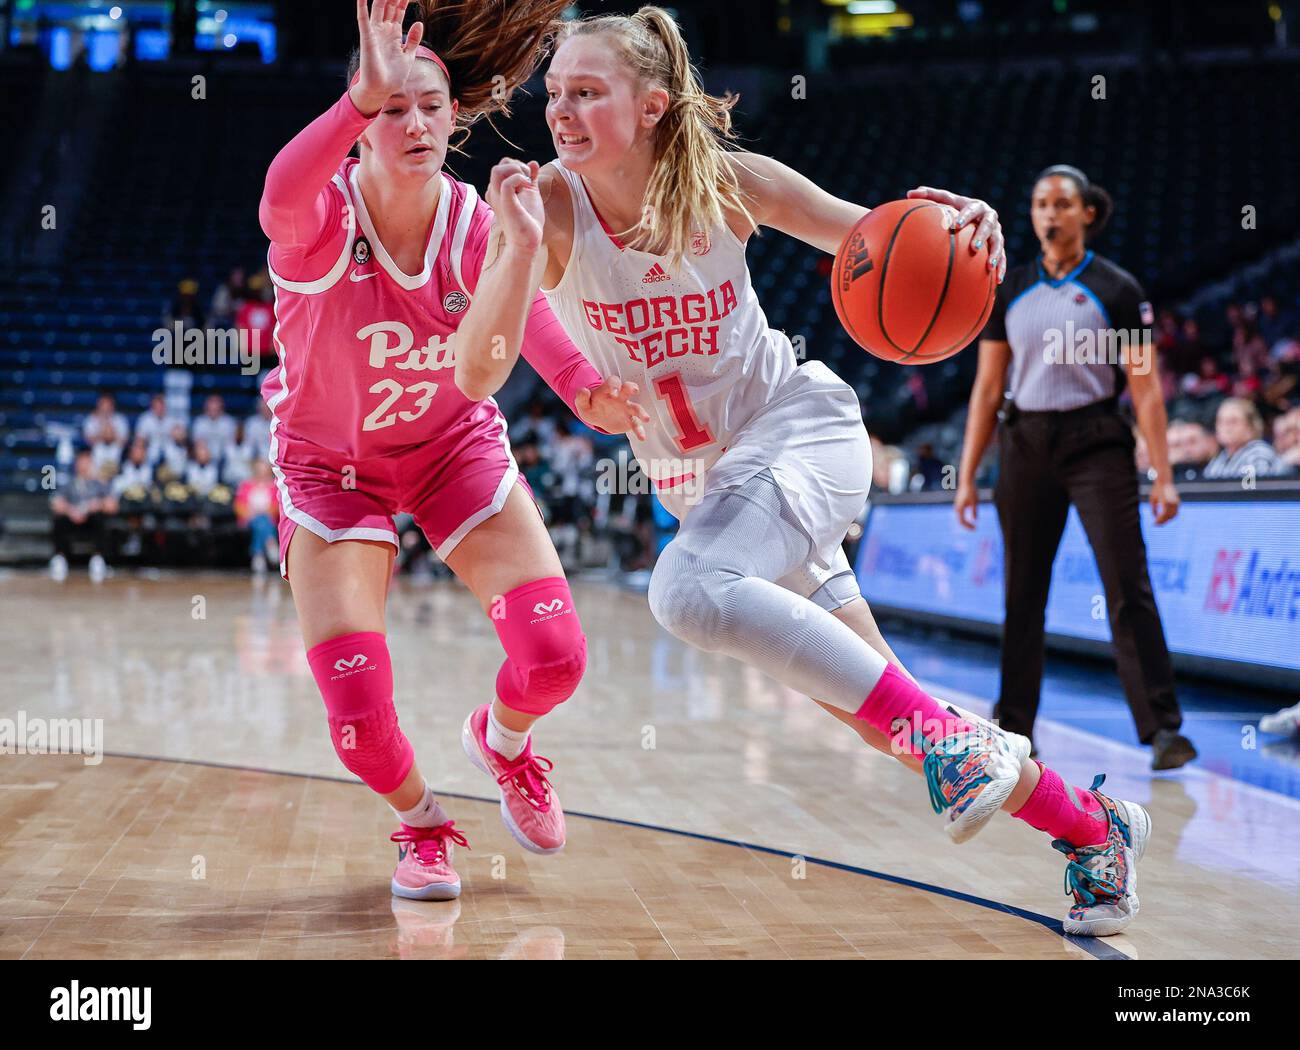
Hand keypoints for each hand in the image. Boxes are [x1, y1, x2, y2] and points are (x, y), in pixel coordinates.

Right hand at [351, 0, 424, 114]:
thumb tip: (419, 22)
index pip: (399, 10)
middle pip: (389, 5)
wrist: (382, 90)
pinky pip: (363, 20)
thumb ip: (413, 39)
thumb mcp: (408, 55)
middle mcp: (383, 29)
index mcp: (394, 33)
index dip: (404, 0)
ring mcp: (374, 32)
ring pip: (378, 7)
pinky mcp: (367, 38)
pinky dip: (362, 7)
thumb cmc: (394, 76)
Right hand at [488, 158, 543, 254]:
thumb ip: (531, 178)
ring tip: (527, 181)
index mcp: (498, 189)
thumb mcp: (530, 194)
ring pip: (497, 169)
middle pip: (499, 165)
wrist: (528, 241)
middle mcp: (494, 192)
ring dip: (516, 170)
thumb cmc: (528, 221)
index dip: (517, 166)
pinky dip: (519, 178)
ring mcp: (497, 197)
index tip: (529, 179)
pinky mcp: (505, 203)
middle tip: (529, 179)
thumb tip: (533, 163)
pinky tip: (528, 186)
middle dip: (517, 165)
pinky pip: (507, 182)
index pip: (503, 165)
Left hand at [575, 375, 649, 439]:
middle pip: (628, 389)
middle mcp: (620, 397)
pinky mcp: (630, 420)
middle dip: (631, 388)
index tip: (613, 390)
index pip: (613, 382)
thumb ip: (581, 397)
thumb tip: (583, 390)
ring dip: (641, 412)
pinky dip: (640, 431)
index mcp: (608, 390)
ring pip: (636, 407)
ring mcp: (626, 408)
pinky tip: (642, 437)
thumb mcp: (583, 403)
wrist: (599, 418)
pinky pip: (636, 425)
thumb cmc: (592, 407)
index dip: (614, 384)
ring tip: (646, 418)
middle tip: (634, 390)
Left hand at [907, 186, 1005, 282]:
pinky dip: (1001, 268)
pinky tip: (998, 281)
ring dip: (995, 254)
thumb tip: (909, 193)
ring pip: (998, 243)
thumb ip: (929, 195)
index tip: (956, 225)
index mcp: (977, 206)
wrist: (974, 219)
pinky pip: (1003, 258)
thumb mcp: (944, 201)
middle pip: (988, 226)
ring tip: (988, 267)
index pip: (972, 209)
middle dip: (982, 236)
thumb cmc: (955, 209)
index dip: (966, 216)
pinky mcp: (999, 246)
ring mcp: (997, 233)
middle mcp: (990, 218)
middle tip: (973, 248)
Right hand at [954, 479, 978, 529]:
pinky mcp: (960, 502)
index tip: (975, 528)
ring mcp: (958, 505)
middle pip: (960, 520)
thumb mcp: (975, 501)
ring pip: (960, 516)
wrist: (966, 480)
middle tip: (974, 528)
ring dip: (966, 521)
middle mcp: (957, 507)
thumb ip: (974, 511)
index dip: (968, 526)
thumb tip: (975, 519)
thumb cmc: (971, 490)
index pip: (962, 521)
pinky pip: (962, 512)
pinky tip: (972, 516)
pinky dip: (966, 516)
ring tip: (973, 525)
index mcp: (959, 508)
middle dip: (967, 525)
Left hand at [1150, 478, 1179, 524]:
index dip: (1159, 520)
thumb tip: (1155, 518)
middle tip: (1156, 524)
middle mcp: (1172, 502)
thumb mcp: (1152, 500)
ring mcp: (1176, 502)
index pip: (1163, 514)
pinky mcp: (1178, 502)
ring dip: (1167, 520)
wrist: (1164, 481)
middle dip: (1162, 522)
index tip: (1154, 524)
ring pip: (1174, 515)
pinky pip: (1176, 512)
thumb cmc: (1156, 491)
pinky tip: (1165, 518)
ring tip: (1160, 522)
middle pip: (1169, 516)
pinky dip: (1171, 516)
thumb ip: (1153, 509)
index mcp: (1165, 501)